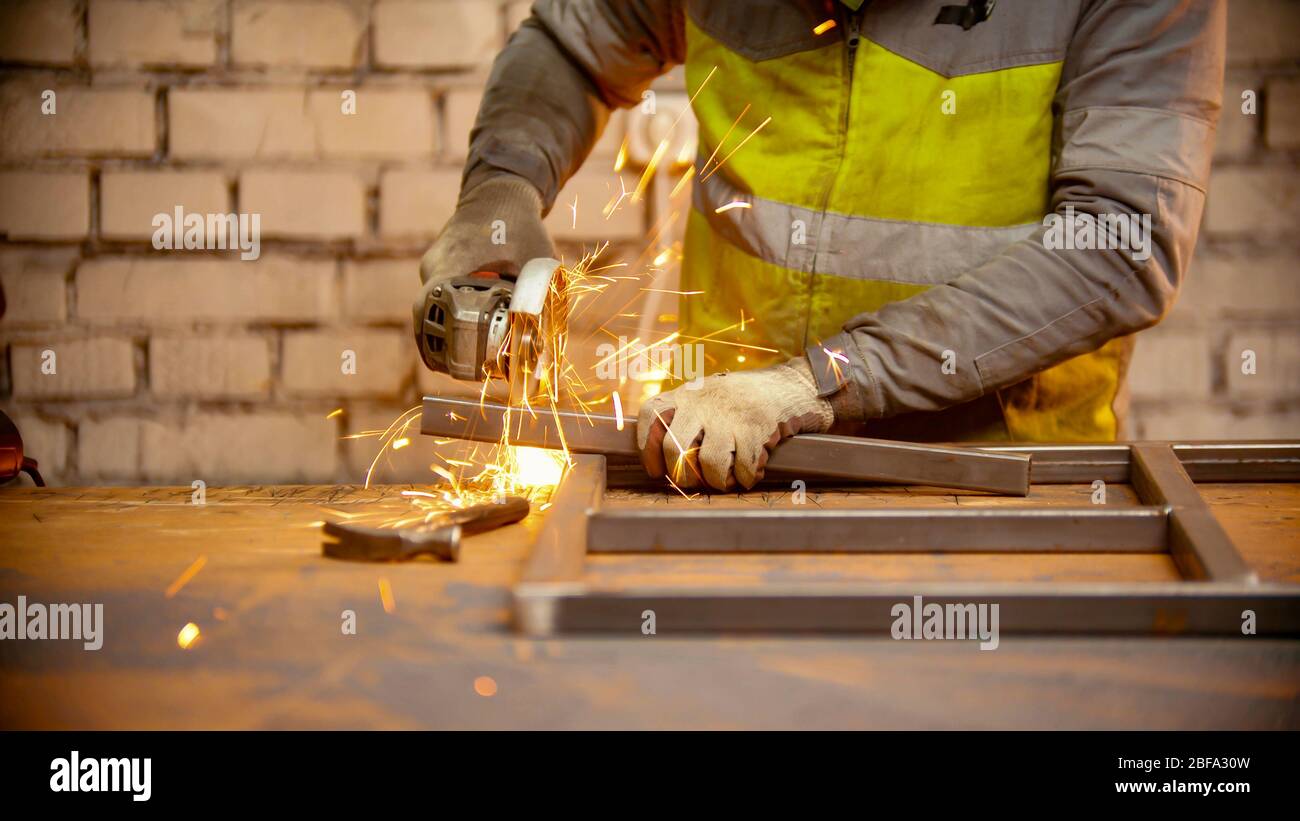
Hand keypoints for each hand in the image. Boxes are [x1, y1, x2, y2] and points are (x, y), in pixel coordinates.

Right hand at [413, 175, 553, 374]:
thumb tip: (552, 343)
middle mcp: (433, 267)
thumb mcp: (539, 261)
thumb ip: (543, 299)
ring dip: (449, 331)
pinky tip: (474, 329)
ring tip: (473, 354)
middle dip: (447, 347)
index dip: (445, 344)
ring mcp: (432, 266)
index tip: (467, 363)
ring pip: (431, 310)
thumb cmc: (521, 223)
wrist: (500, 189)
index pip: (431, 314)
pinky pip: (439, 298)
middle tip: (471, 368)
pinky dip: (453, 315)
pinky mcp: (438, 266)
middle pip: (428, 319)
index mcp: (451, 264)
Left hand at [636, 358, 833, 490]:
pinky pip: (743, 468)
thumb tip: (664, 455)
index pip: (650, 415)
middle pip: (675, 447)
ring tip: (727, 480)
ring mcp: (729, 415)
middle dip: (682, 475)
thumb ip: (689, 415)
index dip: (647, 447)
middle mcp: (704, 402)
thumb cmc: (748, 398)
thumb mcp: (712, 394)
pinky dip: (747, 478)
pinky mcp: (756, 428)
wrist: (794, 384)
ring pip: (710, 464)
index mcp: (689, 393)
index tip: (655, 470)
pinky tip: (752, 473)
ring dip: (718, 481)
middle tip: (694, 482)